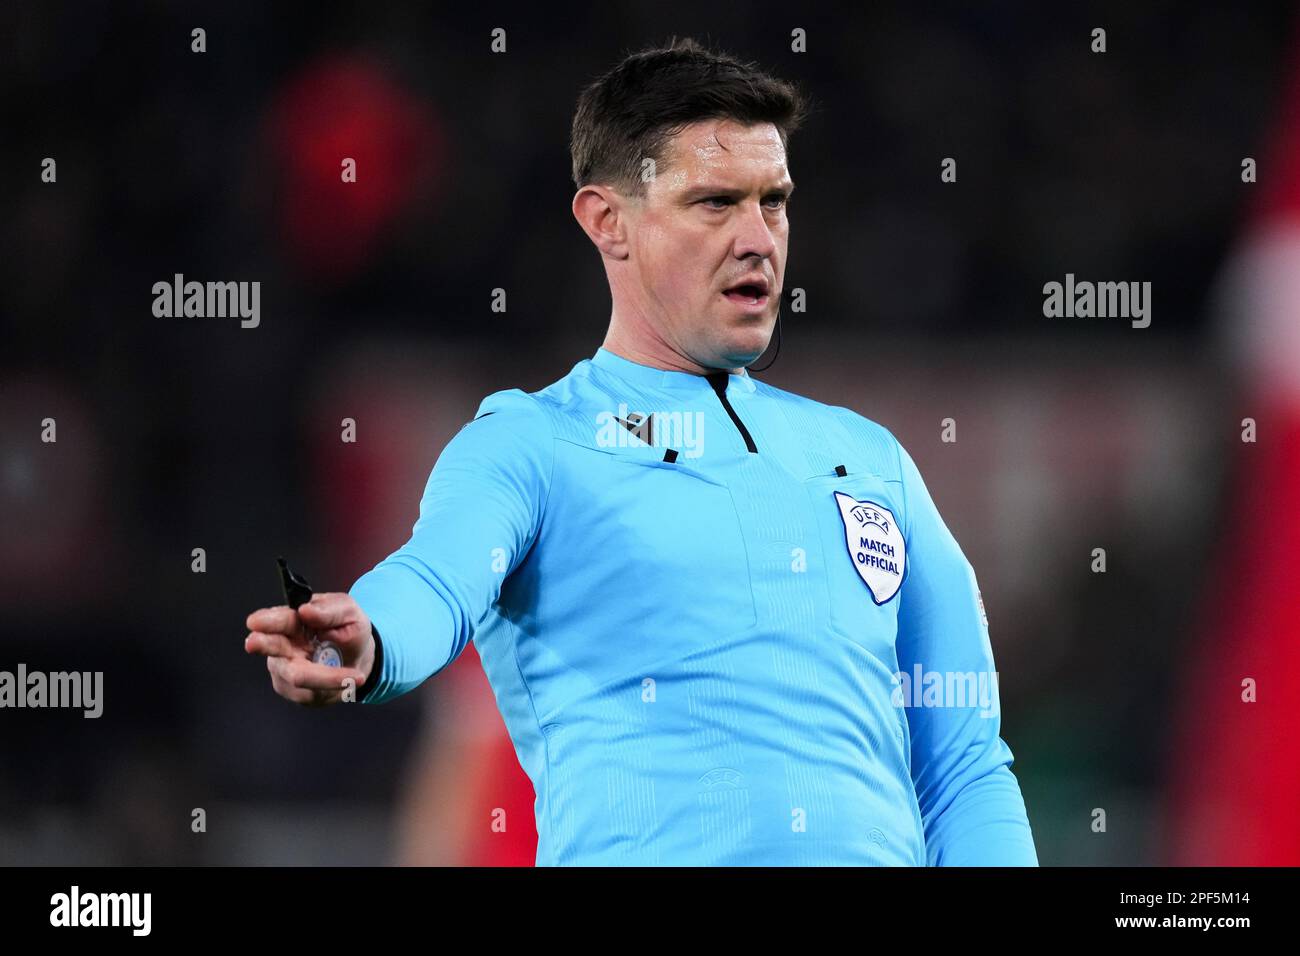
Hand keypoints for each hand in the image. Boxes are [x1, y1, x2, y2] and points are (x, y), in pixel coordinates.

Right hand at [244, 593, 374, 706]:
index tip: (255, 622)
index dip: (266, 621)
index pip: (278, 620)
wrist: (358, 657)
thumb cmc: (348, 629)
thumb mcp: (348, 612)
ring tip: (354, 675)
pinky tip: (348, 681)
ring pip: (297, 676)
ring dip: (327, 677)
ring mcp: (284, 669)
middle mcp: (283, 645)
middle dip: (262, 644)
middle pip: (270, 646)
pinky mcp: (292, 690)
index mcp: (294, 620)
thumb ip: (329, 611)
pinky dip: (333, 687)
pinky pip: (310, 693)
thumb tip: (306, 610)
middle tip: (253, 642)